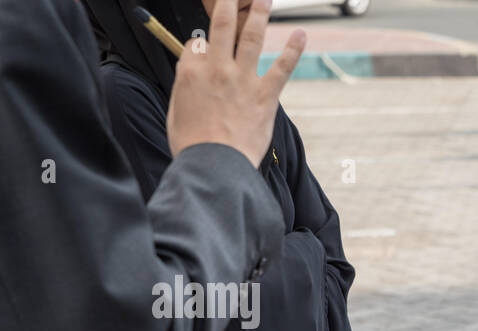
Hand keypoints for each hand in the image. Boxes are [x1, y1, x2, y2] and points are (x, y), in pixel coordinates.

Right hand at [167, 0, 306, 167]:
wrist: (214, 165)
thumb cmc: (193, 144)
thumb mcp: (176, 109)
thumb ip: (186, 87)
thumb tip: (194, 76)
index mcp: (190, 71)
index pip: (197, 45)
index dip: (202, 47)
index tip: (208, 50)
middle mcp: (216, 68)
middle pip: (221, 25)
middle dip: (227, 4)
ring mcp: (243, 79)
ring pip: (251, 37)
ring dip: (260, 14)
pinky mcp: (265, 95)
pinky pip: (282, 67)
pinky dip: (293, 49)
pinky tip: (301, 34)